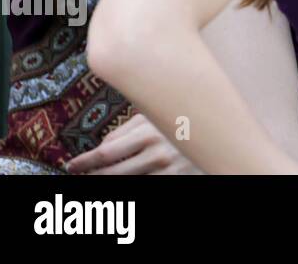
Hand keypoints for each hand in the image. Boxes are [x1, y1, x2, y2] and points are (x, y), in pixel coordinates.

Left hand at [65, 113, 200, 174]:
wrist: (224, 132)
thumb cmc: (188, 116)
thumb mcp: (160, 114)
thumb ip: (132, 127)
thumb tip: (104, 143)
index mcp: (150, 130)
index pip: (105, 151)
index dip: (85, 161)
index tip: (72, 165)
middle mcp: (157, 152)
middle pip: (111, 172)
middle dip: (91, 176)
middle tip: (79, 177)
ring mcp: (168, 169)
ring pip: (127, 181)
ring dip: (109, 182)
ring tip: (98, 180)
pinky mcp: (177, 178)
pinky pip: (148, 183)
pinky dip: (134, 182)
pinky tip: (130, 178)